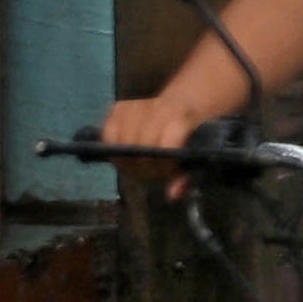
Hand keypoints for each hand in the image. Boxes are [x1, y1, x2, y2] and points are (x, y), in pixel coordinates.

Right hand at [89, 94, 220, 189]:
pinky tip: (122, 152)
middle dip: (142, 163)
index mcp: (181, 117)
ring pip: (119, 138)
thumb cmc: (189, 139)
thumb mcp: (195, 158)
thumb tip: (172, 195)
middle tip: (148, 171)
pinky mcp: (119, 106)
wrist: (184, 110)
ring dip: (125, 156)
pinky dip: (112, 144)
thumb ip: (185, 178)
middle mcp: (157, 107)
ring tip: (136, 164)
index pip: (163, 144)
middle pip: (138, 143)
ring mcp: (137, 106)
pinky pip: (107, 130)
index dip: (161, 162)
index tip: (164, 171)